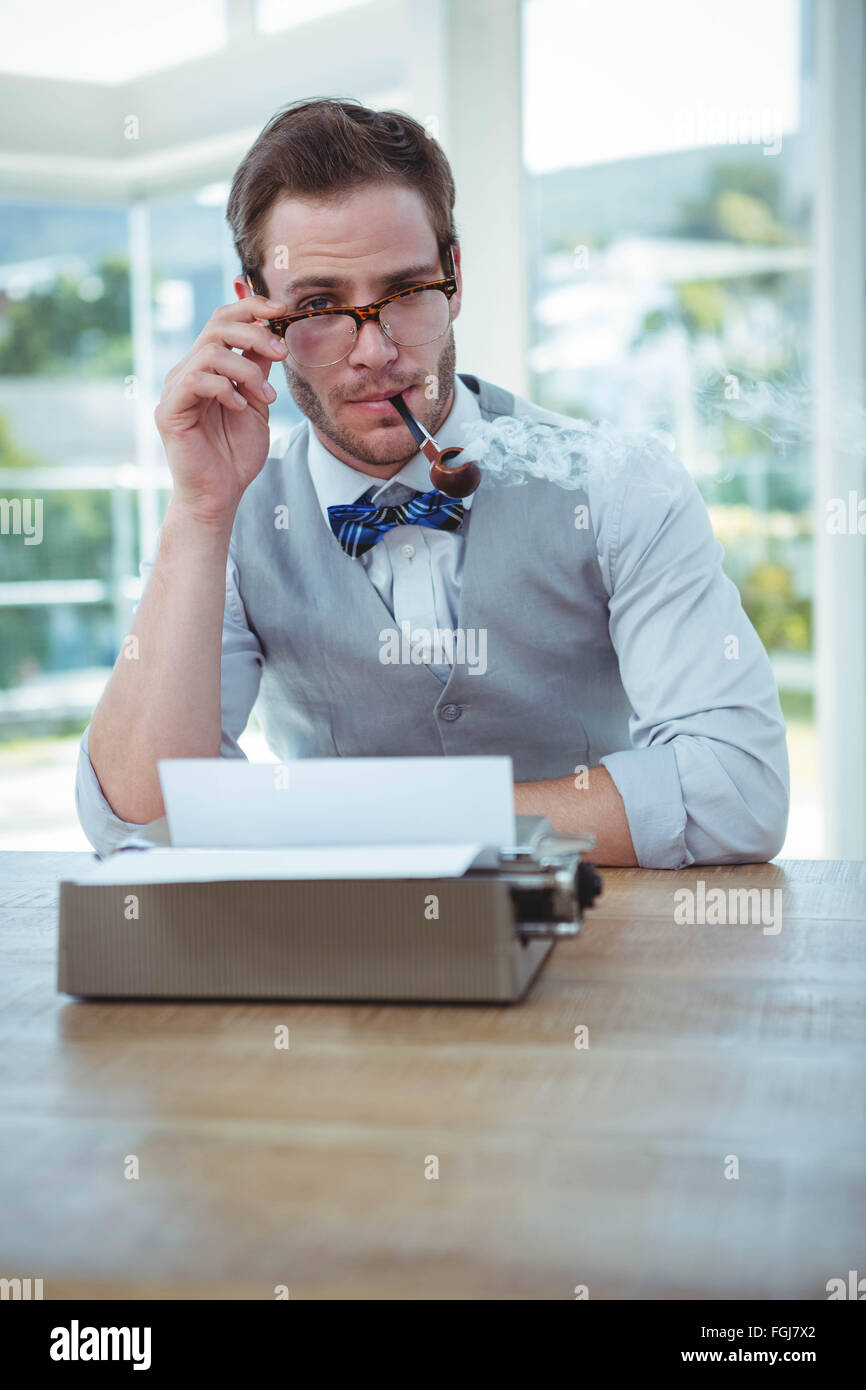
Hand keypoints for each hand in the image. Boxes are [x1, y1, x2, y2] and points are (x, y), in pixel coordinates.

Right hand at [154, 293, 289, 523]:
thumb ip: (258, 369)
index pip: (222, 320)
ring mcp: (175, 389)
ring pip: (210, 352)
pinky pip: (197, 380)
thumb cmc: (236, 453)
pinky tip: (240, 407)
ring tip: (266, 398)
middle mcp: (187, 371)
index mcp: (207, 366)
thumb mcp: (256, 402)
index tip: (281, 311)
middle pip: (216, 326)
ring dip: (247, 370)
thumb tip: (271, 332)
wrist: (220, 494)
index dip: (250, 307)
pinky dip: (226, 388)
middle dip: (254, 332)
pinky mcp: (169, 410)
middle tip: (282, 352)